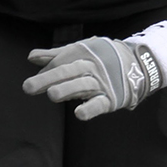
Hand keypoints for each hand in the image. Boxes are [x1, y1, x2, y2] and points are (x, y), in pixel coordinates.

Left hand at [22, 36, 161, 120]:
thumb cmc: (103, 58)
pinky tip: (78, 114)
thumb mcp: (81, 52)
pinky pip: (99, 104)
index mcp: (82, 55)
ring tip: (51, 95)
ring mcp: (102, 83)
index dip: (46, 73)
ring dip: (67, 89)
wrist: (138, 65)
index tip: (30, 85)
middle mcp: (91, 67)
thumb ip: (56, 56)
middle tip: (28, 87)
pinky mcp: (111, 99)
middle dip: (48, 79)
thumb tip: (31, 57)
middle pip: (68, 72)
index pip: (61, 63)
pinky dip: (90, 109)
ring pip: (82, 85)